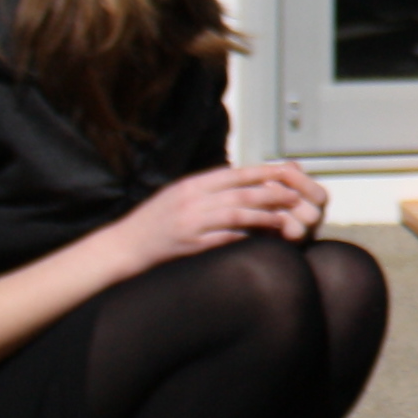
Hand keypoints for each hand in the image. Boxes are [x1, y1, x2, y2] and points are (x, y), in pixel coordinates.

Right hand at [116, 162, 320, 268]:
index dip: (262, 172)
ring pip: (236, 215)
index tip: (285, 172)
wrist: (124, 245)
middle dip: (271, 194)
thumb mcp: (178, 194)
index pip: (234, 174)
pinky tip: (260, 239)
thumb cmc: (153, 220)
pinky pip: (224, 239)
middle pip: (240, 193)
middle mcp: (193, 200)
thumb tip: (235, 177)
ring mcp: (192, 223)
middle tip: (293, 196)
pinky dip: (245, 237)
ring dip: (263, 216)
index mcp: (191, 185)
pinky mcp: (191, 245)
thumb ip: (206, 187)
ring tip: (283, 218)